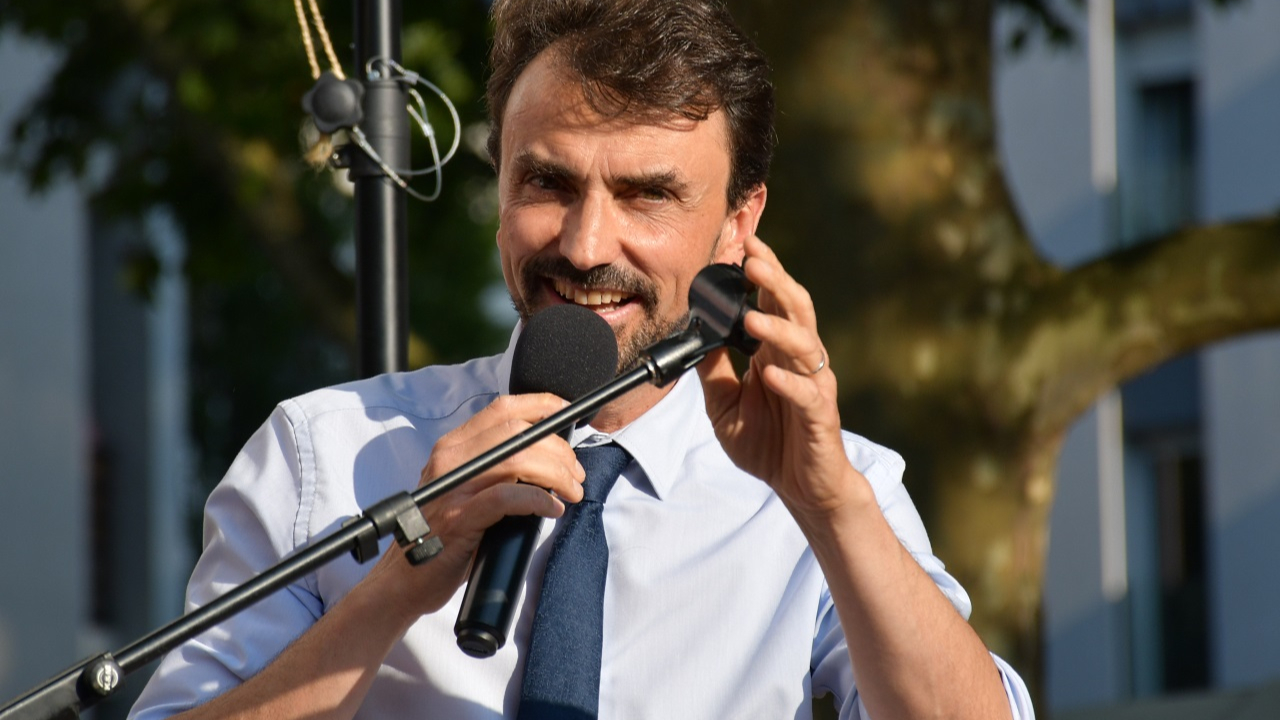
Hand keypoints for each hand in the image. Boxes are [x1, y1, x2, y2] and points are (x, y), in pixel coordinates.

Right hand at [363, 393, 584, 622]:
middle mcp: (449, 460)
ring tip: (571, 491)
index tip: (568, 416)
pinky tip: (552, 509)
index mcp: (452, 447)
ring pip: (517, 460)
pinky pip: (508, 497)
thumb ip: (493, 468)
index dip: (541, 406)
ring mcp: (452, 488)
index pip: (502, 409)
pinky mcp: (458, 519)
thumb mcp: (464, 489)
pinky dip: (538, 500)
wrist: (404, 580)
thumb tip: (547, 458)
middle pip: (517, 432)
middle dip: (557, 449)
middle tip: (575, 473)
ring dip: (555, 473)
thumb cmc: (442, 537)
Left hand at [696, 236, 865, 522]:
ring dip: (778, 329)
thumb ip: (713, 368)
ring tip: (752, 317)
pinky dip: (789, 383)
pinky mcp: (820, 414)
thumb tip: (692, 333)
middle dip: (775, 281)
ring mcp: (812, 384)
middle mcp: (797, 360)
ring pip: (803, 345)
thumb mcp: (724, 403)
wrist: (799, 487)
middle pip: (793, 309)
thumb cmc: (768, 443)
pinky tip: (769, 375)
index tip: (742, 246)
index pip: (771, 302)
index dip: (762, 273)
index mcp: (775, 352)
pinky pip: (807, 394)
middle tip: (754, 258)